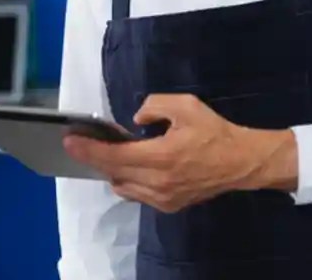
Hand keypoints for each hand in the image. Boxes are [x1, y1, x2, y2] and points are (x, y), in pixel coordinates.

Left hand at [63, 94, 298, 212]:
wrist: (242, 162)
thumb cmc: (214, 131)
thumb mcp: (186, 105)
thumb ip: (155, 105)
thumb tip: (136, 119)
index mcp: (160, 157)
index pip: (113, 156)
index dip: (88, 149)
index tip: (70, 141)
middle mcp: (157, 182)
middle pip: (113, 173)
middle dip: (94, 158)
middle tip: (79, 145)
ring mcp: (163, 198)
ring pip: (123, 187)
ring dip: (112, 171)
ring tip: (110, 153)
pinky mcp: (169, 206)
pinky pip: (138, 194)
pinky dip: (128, 181)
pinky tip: (131, 166)